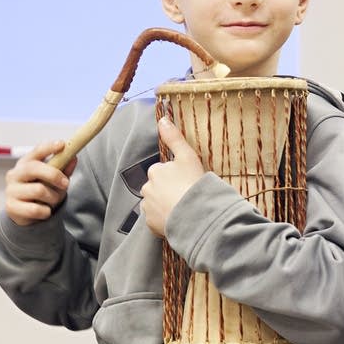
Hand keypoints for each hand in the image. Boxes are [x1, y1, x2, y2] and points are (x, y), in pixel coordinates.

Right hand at [4, 141, 76, 225]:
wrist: (26, 214)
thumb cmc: (41, 193)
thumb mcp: (54, 180)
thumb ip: (63, 169)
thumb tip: (73, 157)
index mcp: (26, 164)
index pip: (36, 152)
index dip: (48, 147)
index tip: (62, 145)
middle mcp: (15, 174)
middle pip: (34, 168)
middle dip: (54, 175)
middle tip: (66, 184)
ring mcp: (11, 190)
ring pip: (39, 190)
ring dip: (53, 197)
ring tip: (52, 201)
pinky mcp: (11, 207)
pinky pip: (36, 209)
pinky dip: (46, 211)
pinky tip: (44, 211)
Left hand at [140, 117, 204, 236]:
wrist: (195, 215)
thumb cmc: (193, 184)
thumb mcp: (187, 157)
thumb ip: (174, 138)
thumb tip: (162, 119)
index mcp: (156, 172)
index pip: (162, 172)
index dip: (174, 176)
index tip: (186, 182)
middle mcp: (147, 189)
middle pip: (156, 188)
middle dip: (167, 191)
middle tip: (185, 195)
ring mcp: (148, 208)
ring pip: (155, 204)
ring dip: (165, 205)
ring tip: (183, 209)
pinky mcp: (151, 224)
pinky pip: (156, 220)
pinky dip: (164, 219)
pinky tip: (177, 219)